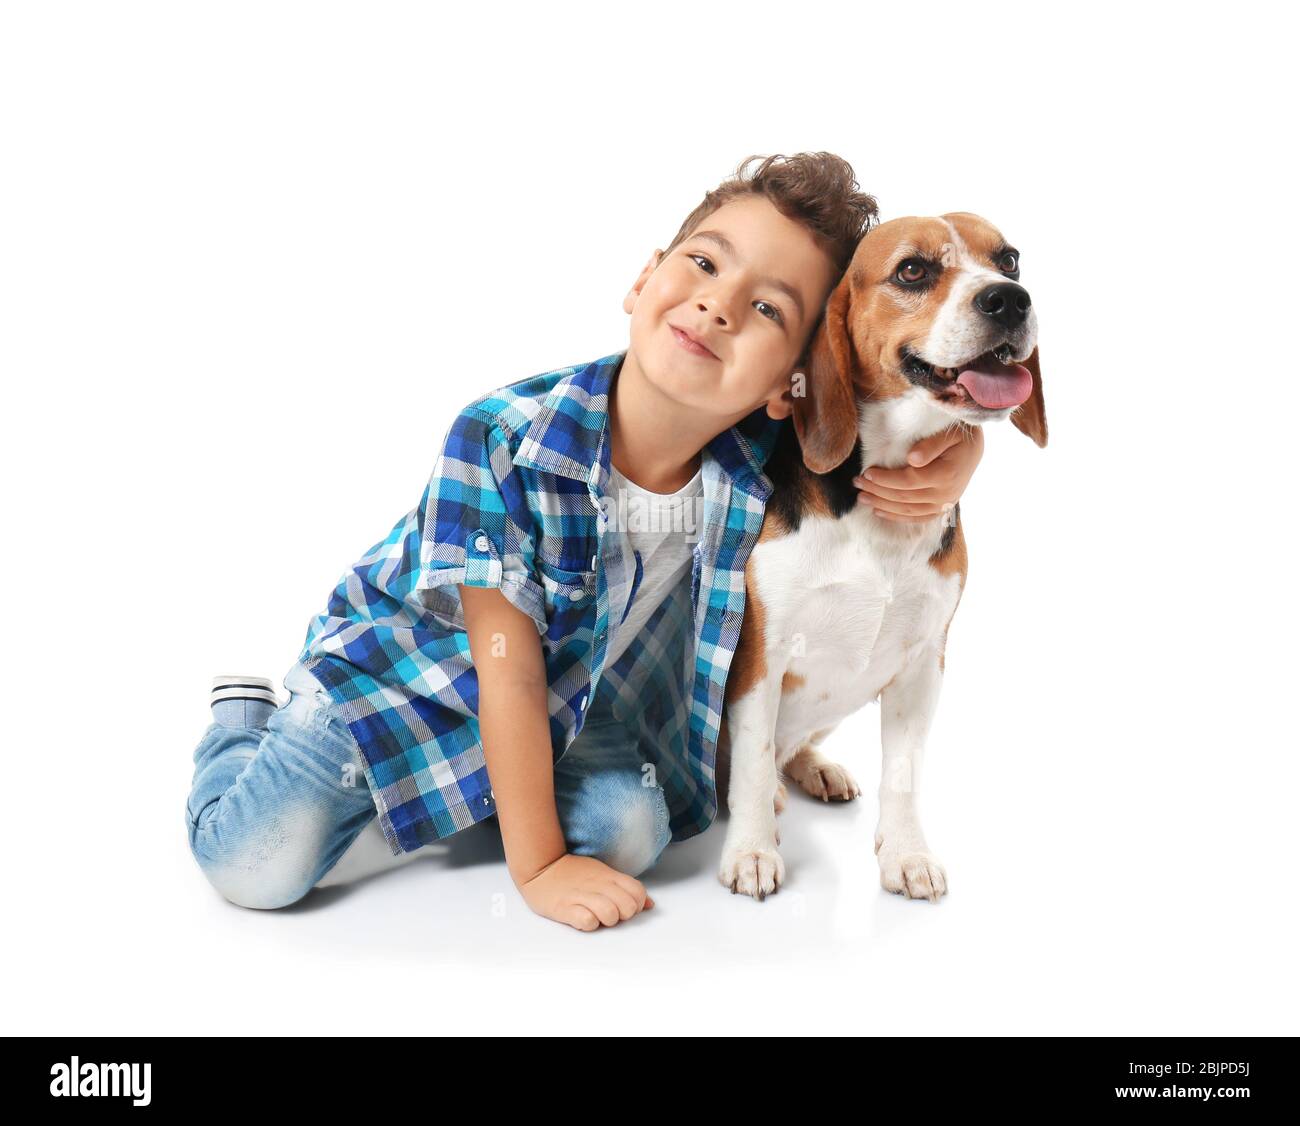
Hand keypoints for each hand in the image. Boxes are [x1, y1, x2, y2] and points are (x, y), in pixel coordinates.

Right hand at [517, 853, 654, 931]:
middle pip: (628, 906)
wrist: (541, 867)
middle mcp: (598, 885)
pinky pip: (586, 920)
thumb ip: (626, 887)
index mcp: (608, 876)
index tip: (626, 907)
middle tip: (613, 915)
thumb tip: (650, 904)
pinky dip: (589, 924)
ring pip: (610, 914)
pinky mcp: (564, 908)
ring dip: (608, 921)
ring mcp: (581, 896)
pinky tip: (584, 920)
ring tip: (598, 918)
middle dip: (625, 915)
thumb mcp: (603, 873)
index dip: (638, 904)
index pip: (638, 892)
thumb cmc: (574, 873)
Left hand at [853, 425, 983, 523]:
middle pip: (904, 497)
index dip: (885, 479)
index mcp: (947, 474)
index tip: (867, 472)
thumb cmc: (959, 435)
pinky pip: (916, 518)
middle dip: (877, 491)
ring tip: (862, 497)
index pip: (908, 481)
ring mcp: (944, 504)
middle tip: (857, 483)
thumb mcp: (949, 433)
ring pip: (907, 510)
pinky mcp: (941, 509)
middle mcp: (946, 494)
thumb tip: (912, 459)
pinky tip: (879, 512)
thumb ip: (931, 444)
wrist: (974, 448)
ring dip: (882, 505)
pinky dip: (896, 517)